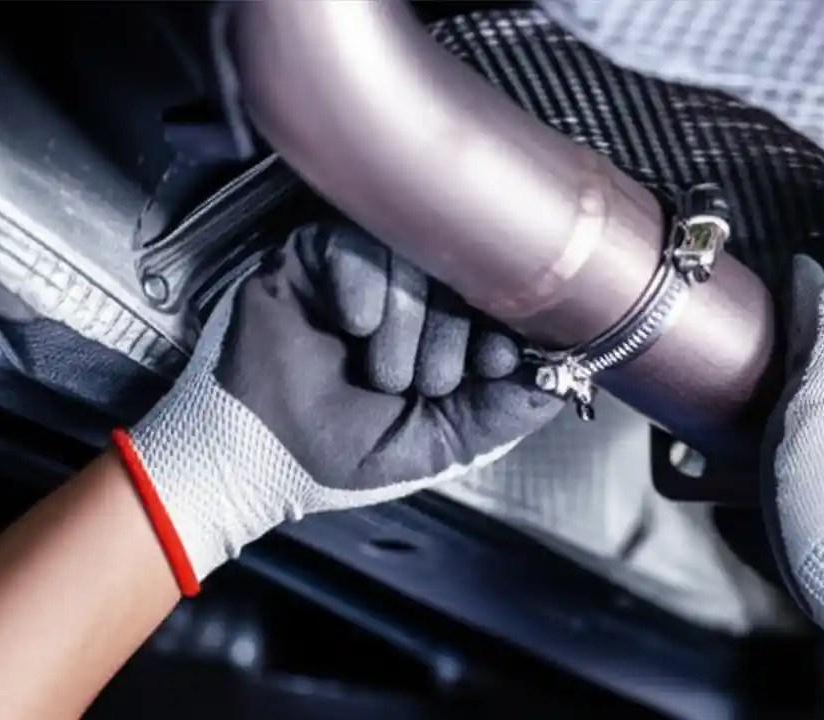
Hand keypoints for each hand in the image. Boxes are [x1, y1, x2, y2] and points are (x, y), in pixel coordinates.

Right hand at [113, 221, 561, 594]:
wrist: (257, 459)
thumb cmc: (338, 456)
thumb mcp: (442, 443)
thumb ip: (505, 411)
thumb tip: (565, 379)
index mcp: (441, 336)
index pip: (493, 302)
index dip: (505, 326)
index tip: (501, 360)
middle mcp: (407, 299)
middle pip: (459, 275)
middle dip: (450, 338)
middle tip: (423, 384)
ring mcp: (358, 275)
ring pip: (411, 258)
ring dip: (405, 323)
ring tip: (377, 371)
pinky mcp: (309, 258)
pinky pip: (355, 242)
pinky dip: (361, 287)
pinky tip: (349, 327)